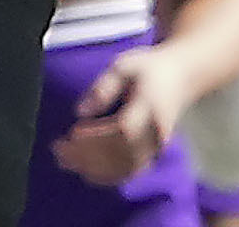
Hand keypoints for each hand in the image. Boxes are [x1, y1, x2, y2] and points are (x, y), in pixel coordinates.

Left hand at [51, 48, 186, 185]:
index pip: (124, 129)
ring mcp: (155, 147)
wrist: (180, 77)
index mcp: (151, 104)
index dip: (97, 136)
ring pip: (121, 168)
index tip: (73, 131)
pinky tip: (81, 167)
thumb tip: (80, 110)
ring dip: (90, 167)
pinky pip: (125, 173)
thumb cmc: (148, 68)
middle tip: (58, 147)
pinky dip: (102, 174)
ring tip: (63, 158)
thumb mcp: (125, 64)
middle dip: (86, 154)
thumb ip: (104, 85)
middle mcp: (156, 131)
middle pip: (120, 153)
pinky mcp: (150, 156)